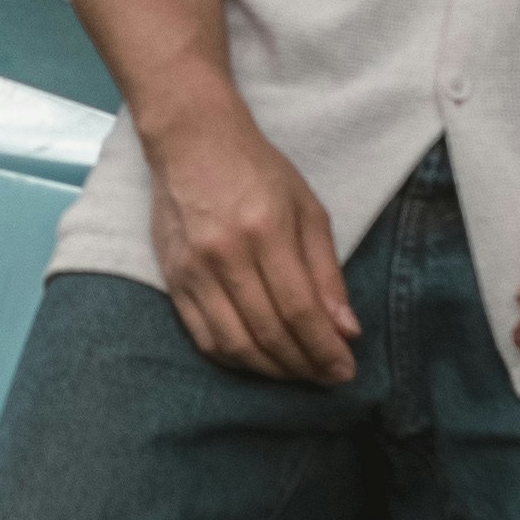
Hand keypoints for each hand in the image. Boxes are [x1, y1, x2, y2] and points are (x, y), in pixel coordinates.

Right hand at [144, 89, 358, 382]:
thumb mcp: (308, 209)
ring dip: (271, 371)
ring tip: (298, 373)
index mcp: (266, 231)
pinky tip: (259, 360)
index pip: (300, 310)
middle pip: (269, 333)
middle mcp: (225, 254)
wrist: (191, 141)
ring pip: (234, 345)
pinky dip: (235, 359)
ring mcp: (193, 270)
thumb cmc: (257, 170)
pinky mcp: (173, 280)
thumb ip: (327, 272)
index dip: (325, 349)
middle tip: (329, 378)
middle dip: (305, 366)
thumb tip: (347, 330)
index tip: (346, 370)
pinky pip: (203, 338)